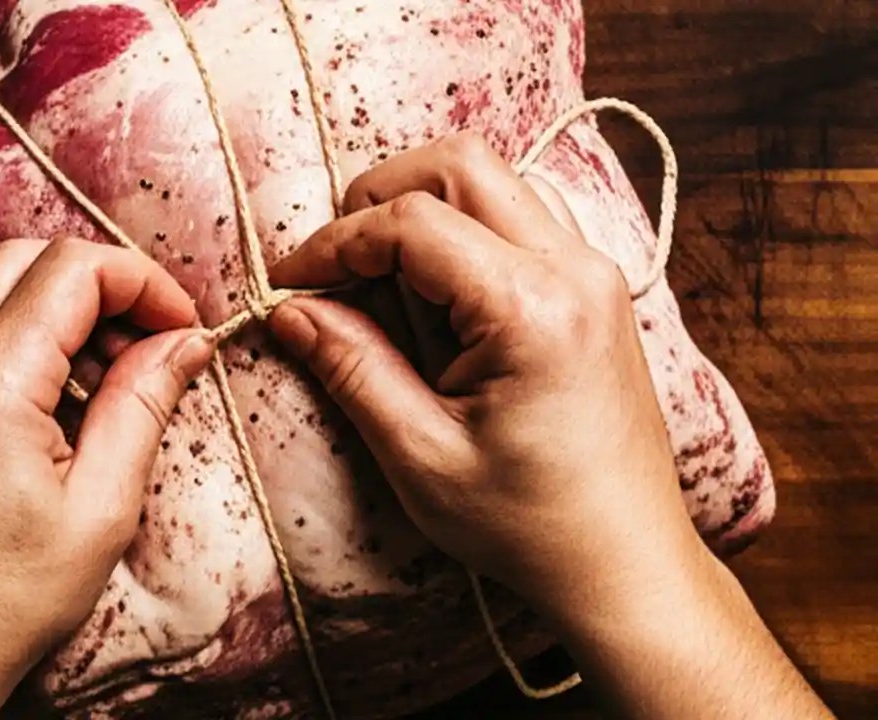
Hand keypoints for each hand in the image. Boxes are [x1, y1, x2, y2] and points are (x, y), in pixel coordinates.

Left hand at [0, 238, 214, 717]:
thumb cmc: (3, 602)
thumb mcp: (101, 508)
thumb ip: (142, 404)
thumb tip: (186, 340)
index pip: (74, 269)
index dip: (144, 282)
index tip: (182, 326)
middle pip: (25, 257)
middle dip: (101, 282)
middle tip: (146, 341)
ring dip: (57, 310)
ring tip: (102, 383)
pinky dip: (15, 340)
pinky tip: (48, 406)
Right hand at [268, 135, 693, 616]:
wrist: (624, 562)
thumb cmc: (527, 525)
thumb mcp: (420, 455)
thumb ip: (352, 367)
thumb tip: (290, 311)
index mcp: (532, 309)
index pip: (412, 222)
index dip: (333, 243)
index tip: (287, 283)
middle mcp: (574, 270)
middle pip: (460, 164)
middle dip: (378, 198)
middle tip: (334, 265)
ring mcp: (594, 273)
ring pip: (494, 179)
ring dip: (424, 208)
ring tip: (382, 280)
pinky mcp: (595, 288)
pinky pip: (522, 216)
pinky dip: (464, 230)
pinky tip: (436, 294)